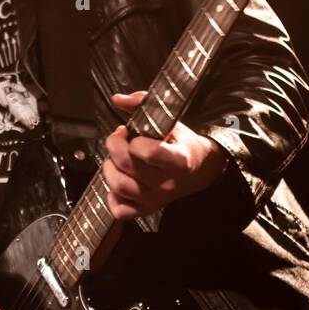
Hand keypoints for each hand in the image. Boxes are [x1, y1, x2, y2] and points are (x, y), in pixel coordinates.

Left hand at [103, 90, 227, 220]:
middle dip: (113, 146)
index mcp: (179, 160)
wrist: (200, 170)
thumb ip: (144, 104)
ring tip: (115, 159)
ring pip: (119, 186)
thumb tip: (117, 99)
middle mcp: (168, 183)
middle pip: (127, 166)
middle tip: (117, 139)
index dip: (133, 141)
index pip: (150, 152)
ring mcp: (156, 199)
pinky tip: (119, 180)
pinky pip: (120, 210)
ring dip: (109, 168)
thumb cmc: (181, 143)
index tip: (131, 132)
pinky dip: (112, 196)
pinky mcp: (146, 210)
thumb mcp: (170, 120)